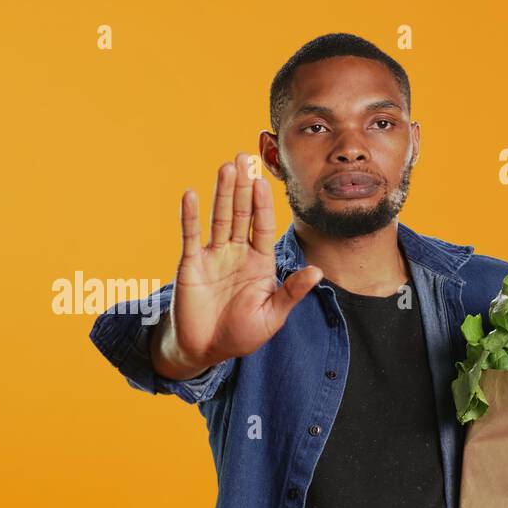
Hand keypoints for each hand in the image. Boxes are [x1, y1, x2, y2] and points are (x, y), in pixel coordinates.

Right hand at [154, 152, 322, 376]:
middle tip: (244, 158)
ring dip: (222, 193)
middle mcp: (236, 252)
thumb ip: (291, 292)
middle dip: (243, 186)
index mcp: (259, 261)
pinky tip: (190, 195)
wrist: (205, 350)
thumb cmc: (240, 335)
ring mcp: (213, 255)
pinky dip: (190, 216)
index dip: (262, 203)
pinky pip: (191, 235)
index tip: (262, 182)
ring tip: (226, 167)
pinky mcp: (191, 264)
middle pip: (240, 213)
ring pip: (219, 217)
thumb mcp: (271, 316)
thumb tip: (317, 271)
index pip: (262, 225)